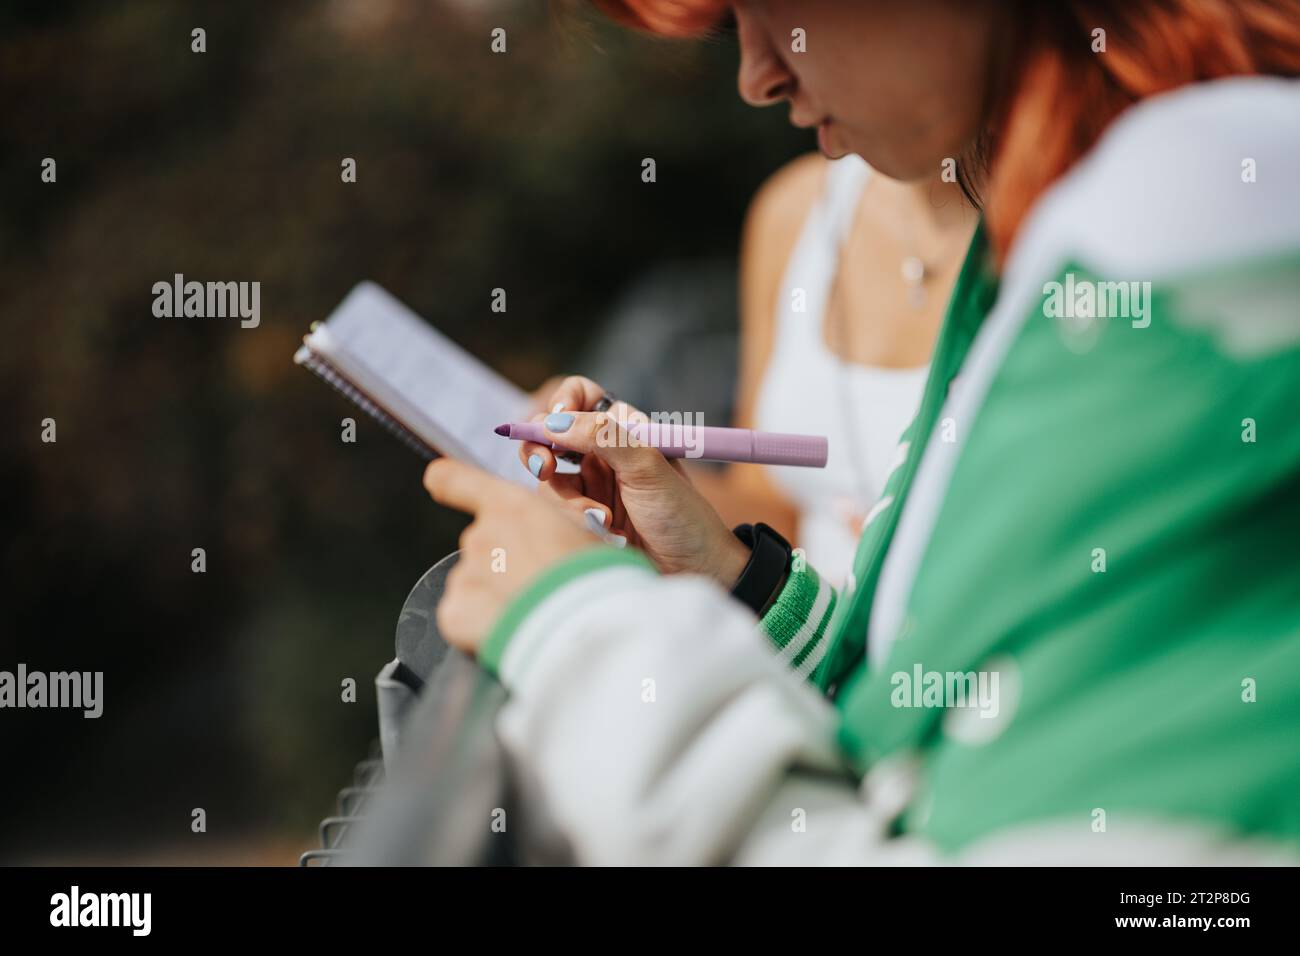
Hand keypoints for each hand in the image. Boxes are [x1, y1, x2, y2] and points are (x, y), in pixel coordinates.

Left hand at [422, 457, 597, 652]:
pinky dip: (479, 626)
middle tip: (537, 585)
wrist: (587, 629)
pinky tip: (511, 629)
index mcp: (512, 507)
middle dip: (502, 563)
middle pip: (480, 544)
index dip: (449, 483)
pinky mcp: (455, 613)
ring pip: (473, 582)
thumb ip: (555, 521)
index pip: (454, 479)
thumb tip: (549, 529)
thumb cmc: (597, 579)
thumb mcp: (587, 534)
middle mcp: (481, 534)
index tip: (441, 485)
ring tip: (530, 613)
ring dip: (494, 596)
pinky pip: (462, 615)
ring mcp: (465, 574)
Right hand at [518, 376, 749, 585]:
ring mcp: (592, 486)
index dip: (562, 403)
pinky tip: (605, 533)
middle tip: (544, 468)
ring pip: (549, 478)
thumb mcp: (647, 467)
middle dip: (541, 450)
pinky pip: (558, 510)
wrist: (696, 569)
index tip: (556, 424)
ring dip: (567, 500)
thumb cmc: (682, 515)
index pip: (581, 397)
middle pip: (551, 436)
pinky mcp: (584, 518)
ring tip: (600, 521)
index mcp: (625, 429)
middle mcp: (604, 453)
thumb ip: (603, 437)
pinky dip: (574, 519)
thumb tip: (555, 421)